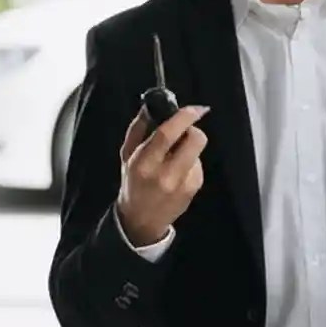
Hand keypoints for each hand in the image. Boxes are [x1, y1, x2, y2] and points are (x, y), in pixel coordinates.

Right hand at [116, 105, 209, 245]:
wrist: (141, 221)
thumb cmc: (133, 182)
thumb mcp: (127, 155)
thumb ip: (138, 129)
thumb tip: (151, 106)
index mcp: (144, 163)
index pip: (167, 134)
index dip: (184, 117)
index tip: (195, 108)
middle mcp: (165, 174)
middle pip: (194, 140)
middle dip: (193, 130)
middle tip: (183, 131)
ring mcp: (183, 183)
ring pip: (198, 150)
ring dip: (190, 147)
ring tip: (175, 157)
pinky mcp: (195, 189)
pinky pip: (198, 164)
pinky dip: (191, 162)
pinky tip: (179, 172)